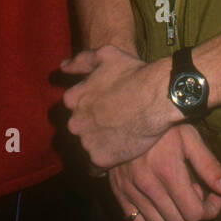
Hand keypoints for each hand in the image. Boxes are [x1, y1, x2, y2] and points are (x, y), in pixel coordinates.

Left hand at [61, 44, 177, 169]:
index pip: (74, 107)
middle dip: (92, 126)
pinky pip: (97, 165)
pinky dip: (106, 160)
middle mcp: (75, 122)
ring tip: (119, 136)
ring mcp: (86, 142)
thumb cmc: (134, 73)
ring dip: (99, 143)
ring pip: (88, 146)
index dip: (91, 106)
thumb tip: (62, 67)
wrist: (157, 98)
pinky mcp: (100, 159)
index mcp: (72, 99)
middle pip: (80, 128)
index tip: (104, 106)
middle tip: (113, 122)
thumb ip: (81, 61)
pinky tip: (119, 152)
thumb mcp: (105, 55)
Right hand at [109, 124, 220, 220]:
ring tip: (175, 195)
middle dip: (193, 213)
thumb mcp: (189, 137)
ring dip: (173, 217)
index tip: (212, 194)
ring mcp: (130, 191)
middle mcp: (147, 185)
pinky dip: (150, 219)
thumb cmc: (163, 125)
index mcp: (168, 170)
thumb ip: (209, 166)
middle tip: (193, 191)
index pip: (195, 213)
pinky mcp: (119, 192)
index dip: (209, 208)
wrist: (124, 115)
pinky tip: (158, 201)